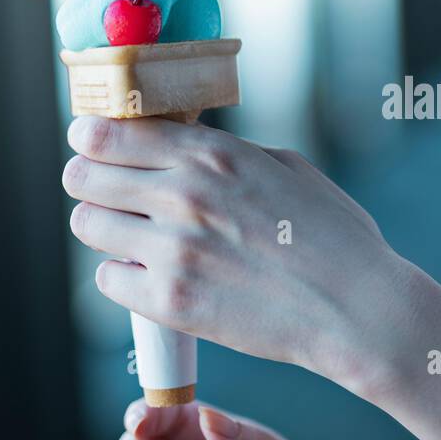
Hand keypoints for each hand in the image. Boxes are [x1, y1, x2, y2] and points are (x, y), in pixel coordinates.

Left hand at [62, 116, 417, 395]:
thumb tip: (178, 144)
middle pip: (82, 175)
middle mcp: (184, 195)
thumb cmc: (334, 236)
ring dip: (103, 228)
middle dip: (89, 180)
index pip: (108, 132)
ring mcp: (173, 250)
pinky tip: (154, 275)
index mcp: (212, 153)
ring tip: (133, 236)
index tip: (92, 142)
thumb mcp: (285, 166)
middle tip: (105, 191)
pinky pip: (108, 279)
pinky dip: (124, 277)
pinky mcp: (170, 302)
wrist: (357, 307)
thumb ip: (224, 152)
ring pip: (87, 225)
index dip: (91, 137)